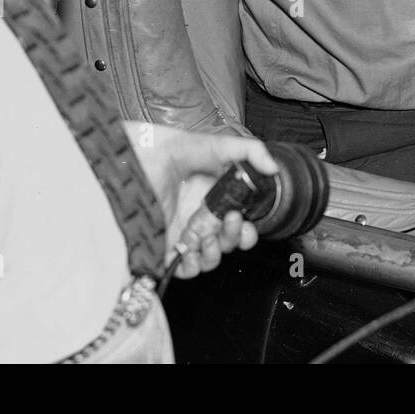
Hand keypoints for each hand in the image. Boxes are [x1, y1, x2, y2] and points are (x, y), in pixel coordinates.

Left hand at [125, 122, 278, 278]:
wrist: (142, 156)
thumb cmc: (173, 149)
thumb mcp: (218, 145)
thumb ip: (250, 151)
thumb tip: (272, 168)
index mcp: (214, 202)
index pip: (237, 227)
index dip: (246, 232)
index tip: (249, 225)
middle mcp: (200, 220)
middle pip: (226, 244)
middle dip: (234, 239)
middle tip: (230, 222)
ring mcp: (181, 234)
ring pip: (208, 259)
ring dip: (214, 252)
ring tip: (207, 235)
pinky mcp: (162, 247)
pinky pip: (183, 269)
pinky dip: (191, 266)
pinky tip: (191, 250)